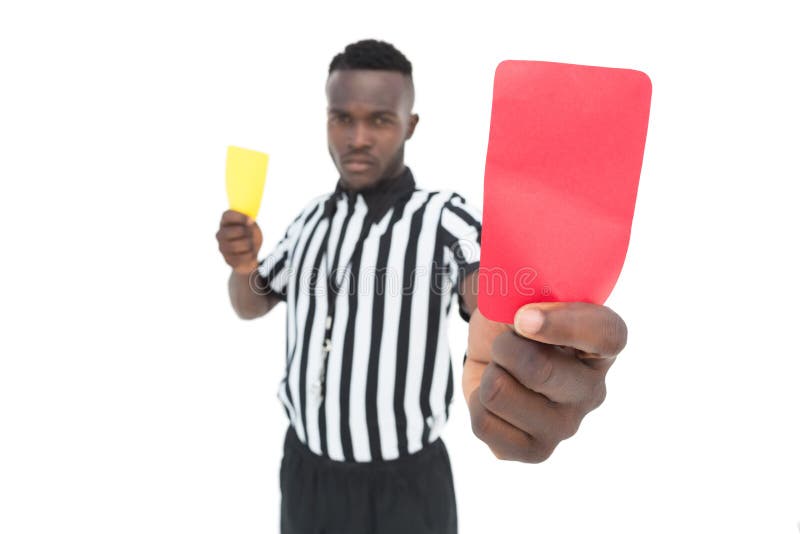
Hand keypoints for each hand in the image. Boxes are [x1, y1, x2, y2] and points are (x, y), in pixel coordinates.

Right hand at [216, 210, 262, 273]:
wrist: (251, 255)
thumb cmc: (251, 236)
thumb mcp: (253, 227)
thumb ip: (251, 223)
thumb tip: (249, 221)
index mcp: (225, 222)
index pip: (227, 216)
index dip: (239, 217)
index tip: (251, 220)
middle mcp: (220, 234)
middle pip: (229, 232)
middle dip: (244, 233)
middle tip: (250, 235)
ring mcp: (222, 247)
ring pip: (234, 246)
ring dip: (248, 245)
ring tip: (251, 244)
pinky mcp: (227, 259)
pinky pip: (240, 257)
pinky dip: (250, 255)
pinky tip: (250, 253)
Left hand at [463, 302, 626, 462]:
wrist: (494, 350)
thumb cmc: (517, 319)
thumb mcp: (525, 293)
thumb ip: (533, 294)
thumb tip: (525, 319)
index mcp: (602, 346)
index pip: (606, 336)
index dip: (564, 324)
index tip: (524, 316)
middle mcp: (592, 391)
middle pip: (539, 369)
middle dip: (505, 346)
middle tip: (507, 341)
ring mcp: (566, 426)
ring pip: (499, 393)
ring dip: (489, 372)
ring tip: (502, 370)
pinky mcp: (534, 451)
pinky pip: (483, 424)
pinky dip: (476, 401)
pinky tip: (495, 398)